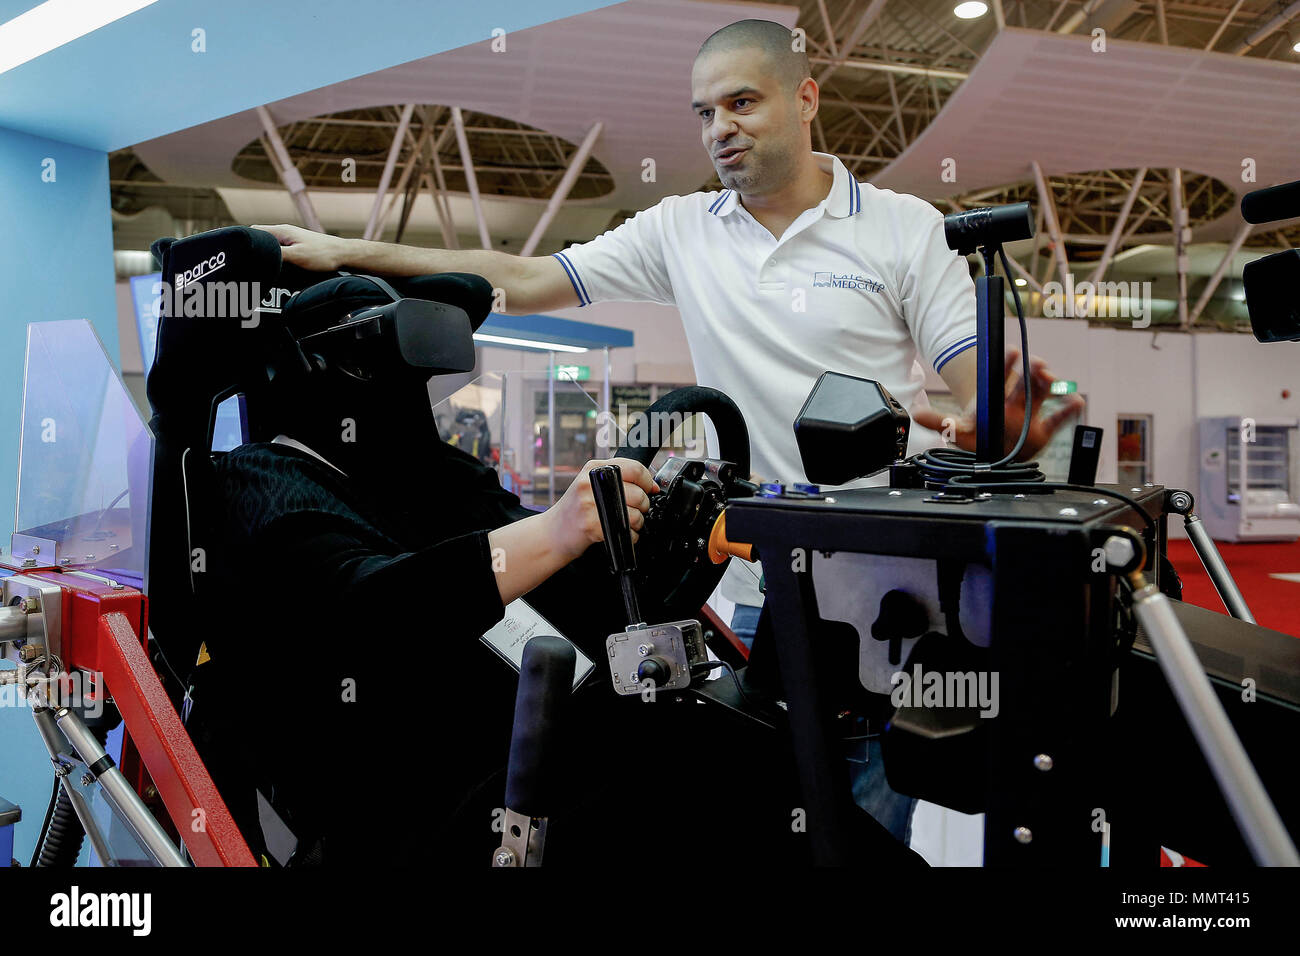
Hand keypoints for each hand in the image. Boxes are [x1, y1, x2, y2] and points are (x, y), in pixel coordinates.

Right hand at [251, 223, 349, 270]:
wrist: (344, 255)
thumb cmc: (323, 255)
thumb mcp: (297, 256)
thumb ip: (276, 254)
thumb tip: (257, 255)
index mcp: (281, 231)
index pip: (253, 232)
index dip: (244, 241)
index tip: (237, 254)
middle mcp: (284, 233)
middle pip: (260, 239)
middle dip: (252, 250)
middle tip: (246, 265)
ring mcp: (290, 240)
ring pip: (269, 246)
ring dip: (264, 256)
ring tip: (257, 268)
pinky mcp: (297, 247)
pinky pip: (279, 251)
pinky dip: (274, 259)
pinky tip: (273, 268)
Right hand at [544, 458, 659, 561]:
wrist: (553, 532)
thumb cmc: (576, 509)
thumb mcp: (591, 483)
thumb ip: (618, 478)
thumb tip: (652, 485)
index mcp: (594, 468)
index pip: (634, 468)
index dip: (647, 481)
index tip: (649, 489)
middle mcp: (591, 483)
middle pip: (637, 493)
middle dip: (644, 505)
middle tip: (635, 509)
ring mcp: (590, 504)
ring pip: (635, 514)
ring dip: (637, 522)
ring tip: (624, 521)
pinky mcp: (592, 525)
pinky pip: (626, 531)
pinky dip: (629, 536)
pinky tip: (617, 531)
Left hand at [912, 350, 1084, 460]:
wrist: (996, 454)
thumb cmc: (980, 437)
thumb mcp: (957, 431)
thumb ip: (938, 422)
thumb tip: (913, 412)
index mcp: (997, 399)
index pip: (1001, 377)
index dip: (1006, 364)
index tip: (1011, 351)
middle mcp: (1016, 403)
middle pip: (1024, 383)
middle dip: (1031, 371)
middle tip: (1035, 362)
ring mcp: (1031, 415)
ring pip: (1041, 395)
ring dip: (1048, 385)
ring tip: (1051, 378)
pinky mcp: (1044, 430)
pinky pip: (1059, 419)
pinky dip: (1068, 411)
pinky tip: (1076, 402)